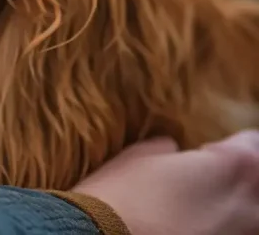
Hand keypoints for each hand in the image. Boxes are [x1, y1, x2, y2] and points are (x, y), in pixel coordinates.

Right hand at [73, 130, 258, 234]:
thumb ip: (172, 150)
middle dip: (237, 178)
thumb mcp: (141, 154)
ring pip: (252, 215)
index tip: (207, 152)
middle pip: (257, 182)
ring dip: (233, 209)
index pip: (253, 142)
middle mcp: (254, 203)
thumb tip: (176, 153)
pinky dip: (219, 229)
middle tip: (206, 182)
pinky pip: (233, 234)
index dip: (226, 147)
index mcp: (238, 164)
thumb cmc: (122, 194)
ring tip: (200, 210)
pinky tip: (191, 228)